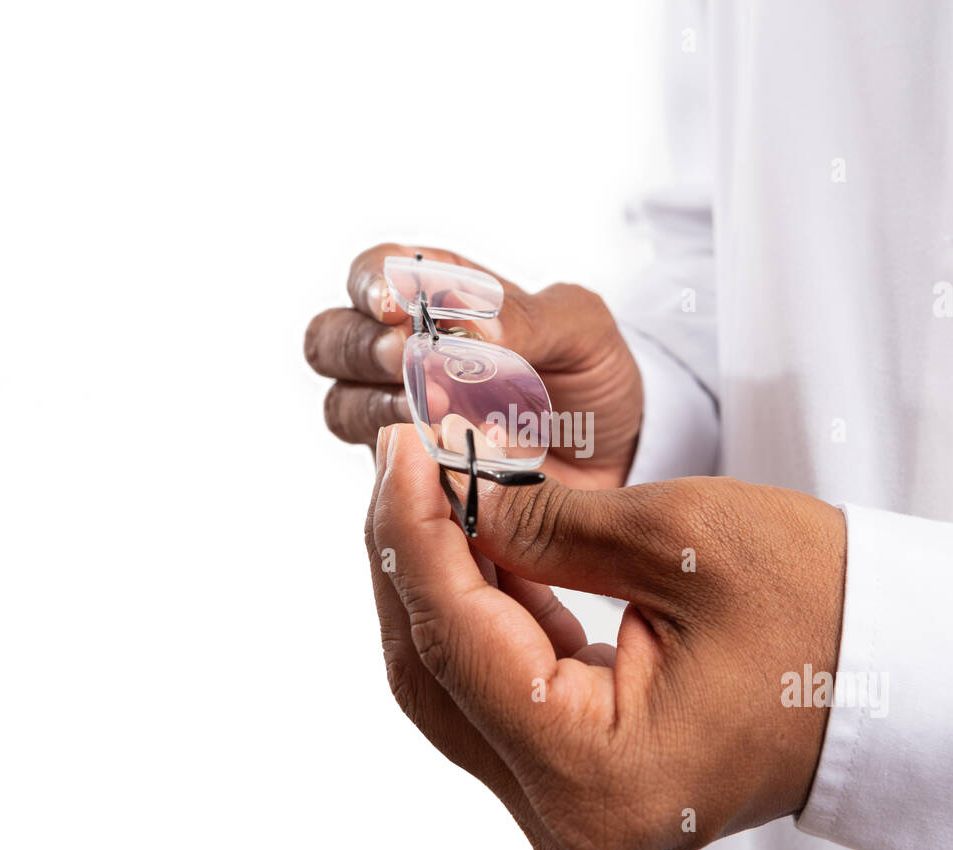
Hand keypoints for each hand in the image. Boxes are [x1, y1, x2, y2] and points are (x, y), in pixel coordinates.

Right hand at [305, 243, 642, 488]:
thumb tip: (475, 324)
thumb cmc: (593, 375)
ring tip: (440, 415)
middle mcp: (405, 352)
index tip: (397, 309)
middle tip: (411, 364)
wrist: (620, 454)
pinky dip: (407, 460)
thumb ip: (529, 318)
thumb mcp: (581, 329)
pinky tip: (452, 456)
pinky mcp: (411, 473)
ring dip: (381, 407)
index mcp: (437, 294)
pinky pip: (380, 468)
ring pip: (342, 405)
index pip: (371, 272)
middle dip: (365, 350)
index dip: (371, 285)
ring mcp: (400, 415)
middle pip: (331, 339)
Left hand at [367, 423, 845, 849]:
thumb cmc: (824, 610)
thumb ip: (544, 520)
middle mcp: (570, 820)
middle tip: (409, 455)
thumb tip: (453, 485)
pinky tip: (481, 538)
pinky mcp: (580, 778)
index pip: (459, 638)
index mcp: (598, 778)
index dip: (414, 529)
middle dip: (414, 552)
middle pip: (437, 670)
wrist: (895, 671)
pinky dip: (483, 610)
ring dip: (441, 578)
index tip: (400, 444)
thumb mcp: (679, 541)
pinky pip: (499, 690)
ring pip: (456, 681)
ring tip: (441, 483)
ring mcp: (571, 807)